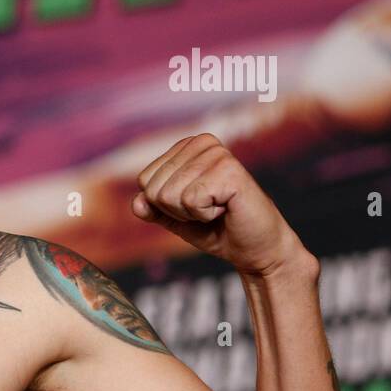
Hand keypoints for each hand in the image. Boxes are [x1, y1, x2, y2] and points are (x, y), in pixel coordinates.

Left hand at [130, 133, 307, 275]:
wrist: (254, 248)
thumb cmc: (216, 229)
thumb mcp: (174, 218)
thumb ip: (152, 208)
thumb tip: (136, 203)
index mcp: (186, 147)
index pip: (144, 180)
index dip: (163, 205)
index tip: (192, 205)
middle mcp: (201, 143)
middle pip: (154, 188)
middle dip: (176, 210)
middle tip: (206, 210)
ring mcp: (217, 154)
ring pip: (169, 195)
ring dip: (191, 213)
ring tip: (217, 209)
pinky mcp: (230, 170)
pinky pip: (190, 200)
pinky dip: (204, 214)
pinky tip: (225, 208)